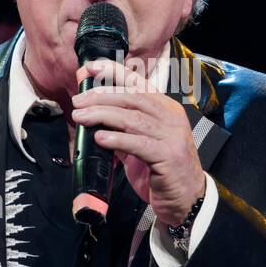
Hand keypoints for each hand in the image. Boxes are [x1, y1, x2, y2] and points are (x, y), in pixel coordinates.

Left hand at [69, 57, 205, 227]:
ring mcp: (172, 136)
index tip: (89, 68)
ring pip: (133, 118)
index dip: (113, 72)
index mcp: (165, 109)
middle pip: (132, 98)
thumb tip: (94, 116)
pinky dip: (117, 139)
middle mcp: (171, 117)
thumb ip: (122, 129)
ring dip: (103, 115)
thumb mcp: (141, 144)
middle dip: (101, 97)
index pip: (138, 83)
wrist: (187, 199)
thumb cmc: (162, 170)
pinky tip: (99, 138)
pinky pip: (138, 144)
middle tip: (78, 102)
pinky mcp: (168, 156)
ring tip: (81, 117)